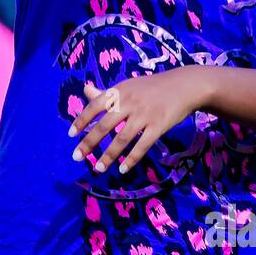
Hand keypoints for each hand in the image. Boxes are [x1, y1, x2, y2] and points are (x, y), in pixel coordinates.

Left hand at [68, 71, 210, 174]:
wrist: (184, 85)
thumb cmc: (152, 87)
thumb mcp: (128, 86)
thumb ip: (106, 93)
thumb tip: (85, 90)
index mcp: (119, 91)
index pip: (95, 105)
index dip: (82, 120)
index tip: (71, 135)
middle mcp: (129, 102)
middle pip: (105, 125)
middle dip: (89, 143)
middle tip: (77, 157)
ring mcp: (144, 115)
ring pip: (121, 138)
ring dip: (108, 155)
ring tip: (98, 168)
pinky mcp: (159, 126)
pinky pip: (142, 146)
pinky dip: (131, 159)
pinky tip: (122, 169)